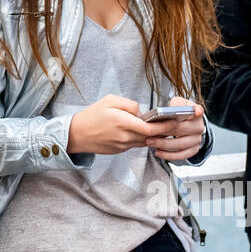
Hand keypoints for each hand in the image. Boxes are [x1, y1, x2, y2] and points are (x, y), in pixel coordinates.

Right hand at [66, 94, 200, 155]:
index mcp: (122, 122)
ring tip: (161, 128)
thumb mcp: (109, 101)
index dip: (165, 126)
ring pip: (144, 142)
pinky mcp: (120, 150)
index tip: (174, 121)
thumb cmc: (91, 115)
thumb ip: (129, 104)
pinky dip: (141, 138)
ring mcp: (122, 145)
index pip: (150, 128)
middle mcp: (124, 136)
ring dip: (153, 136)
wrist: (76, 134)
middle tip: (174, 125)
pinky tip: (143, 132)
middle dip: (164, 131)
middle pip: (151, 137)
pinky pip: (135, 144)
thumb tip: (142, 111)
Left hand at [144, 96, 207, 162]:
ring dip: (163, 144)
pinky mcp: (193, 149)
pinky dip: (169, 155)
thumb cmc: (180, 114)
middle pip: (179, 129)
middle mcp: (198, 127)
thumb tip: (170, 109)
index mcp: (195, 113)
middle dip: (162, 130)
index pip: (198, 110)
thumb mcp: (178, 104)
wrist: (186, 125)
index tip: (197, 111)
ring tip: (150, 142)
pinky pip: (182, 155)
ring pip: (180, 144)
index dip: (197, 111)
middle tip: (148, 132)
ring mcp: (196, 139)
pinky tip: (158, 152)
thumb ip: (175, 104)